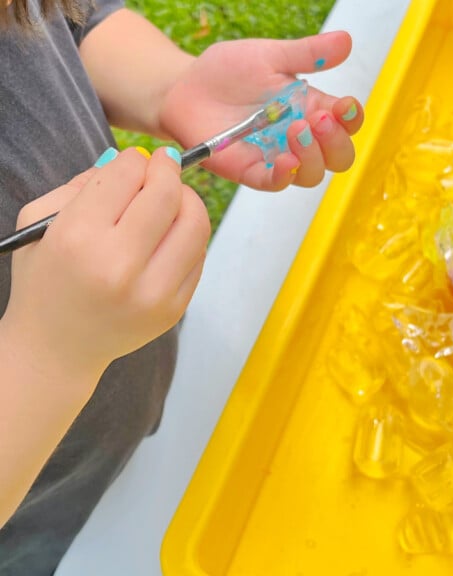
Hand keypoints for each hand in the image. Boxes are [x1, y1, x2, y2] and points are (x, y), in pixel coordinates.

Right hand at [2, 148, 209, 382]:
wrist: (57, 348)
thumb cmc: (46, 281)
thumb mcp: (40, 223)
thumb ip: (82, 184)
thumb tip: (133, 162)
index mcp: (78, 238)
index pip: (126, 175)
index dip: (136, 160)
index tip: (140, 160)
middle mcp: (119, 266)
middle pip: (168, 196)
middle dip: (169, 172)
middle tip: (165, 167)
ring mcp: (152, 292)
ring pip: (195, 224)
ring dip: (189, 201)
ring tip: (173, 199)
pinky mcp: (174, 309)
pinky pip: (198, 256)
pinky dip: (190, 237)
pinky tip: (171, 235)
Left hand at [159, 31, 363, 190]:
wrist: (184, 87)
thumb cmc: (227, 72)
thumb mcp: (269, 56)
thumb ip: (307, 54)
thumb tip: (345, 40)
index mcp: (311, 109)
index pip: (346, 123)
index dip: (351, 118)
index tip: (345, 106)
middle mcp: (300, 139)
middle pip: (337, 157)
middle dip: (336, 142)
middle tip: (320, 121)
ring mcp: (277, 157)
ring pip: (312, 174)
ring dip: (312, 156)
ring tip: (296, 129)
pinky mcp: (251, 171)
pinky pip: (275, 183)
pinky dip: (284, 175)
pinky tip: (285, 161)